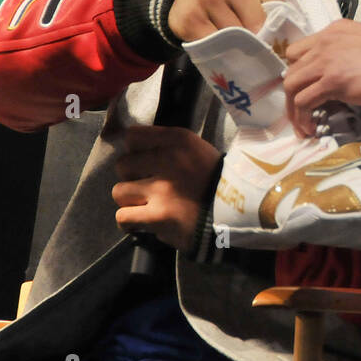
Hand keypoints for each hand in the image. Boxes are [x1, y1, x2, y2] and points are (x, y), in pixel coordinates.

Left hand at [112, 126, 221, 250]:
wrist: (241, 214)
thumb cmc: (218, 182)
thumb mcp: (199, 151)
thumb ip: (169, 147)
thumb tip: (131, 146)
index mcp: (180, 140)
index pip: (133, 136)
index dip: (135, 151)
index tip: (142, 162)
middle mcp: (169, 159)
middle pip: (123, 165)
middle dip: (132, 177)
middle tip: (148, 187)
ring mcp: (163, 189)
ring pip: (120, 192)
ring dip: (131, 201)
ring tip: (146, 207)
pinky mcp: (159, 216)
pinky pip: (124, 217)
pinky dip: (131, 223)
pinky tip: (142, 224)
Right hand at [167, 0, 281, 41]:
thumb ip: (270, 6)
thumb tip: (286, 39)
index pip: (277, 9)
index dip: (280, 30)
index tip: (279, 43)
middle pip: (257, 25)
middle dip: (261, 42)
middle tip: (262, 54)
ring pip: (236, 37)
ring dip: (240, 49)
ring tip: (241, 51)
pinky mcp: (190, 18)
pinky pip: (213, 44)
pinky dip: (219, 52)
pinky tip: (221, 49)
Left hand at [282, 19, 360, 135]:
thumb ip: (351, 52)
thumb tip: (346, 72)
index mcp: (335, 30)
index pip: (301, 49)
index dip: (300, 71)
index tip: (307, 89)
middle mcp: (325, 42)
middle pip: (291, 68)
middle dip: (294, 91)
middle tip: (304, 110)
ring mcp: (327, 61)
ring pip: (291, 84)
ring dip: (293, 108)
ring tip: (304, 125)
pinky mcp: (332, 81)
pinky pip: (303, 101)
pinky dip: (303, 117)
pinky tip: (312, 128)